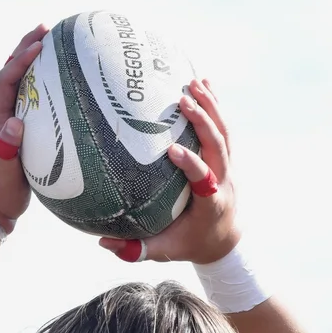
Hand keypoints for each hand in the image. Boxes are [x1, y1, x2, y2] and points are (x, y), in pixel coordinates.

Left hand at [0, 23, 47, 232]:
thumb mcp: (2, 176)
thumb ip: (5, 152)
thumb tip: (13, 124)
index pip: (5, 82)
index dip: (20, 62)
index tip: (39, 45)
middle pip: (10, 74)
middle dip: (25, 49)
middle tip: (45, 28)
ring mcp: (7, 122)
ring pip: (18, 83)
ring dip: (32, 61)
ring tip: (50, 41)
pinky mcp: (18, 130)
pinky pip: (29, 98)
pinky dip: (40, 82)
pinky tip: (57, 78)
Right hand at [98, 78, 240, 264]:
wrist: (225, 240)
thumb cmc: (190, 244)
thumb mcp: (164, 251)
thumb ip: (136, 250)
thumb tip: (102, 243)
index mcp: (210, 203)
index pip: (205, 180)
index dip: (193, 164)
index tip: (173, 150)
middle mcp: (224, 181)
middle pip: (219, 146)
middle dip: (204, 121)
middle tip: (184, 99)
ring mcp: (229, 167)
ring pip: (225, 132)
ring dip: (212, 106)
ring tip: (195, 82)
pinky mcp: (227, 159)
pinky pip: (224, 128)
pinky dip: (216, 106)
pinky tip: (205, 83)